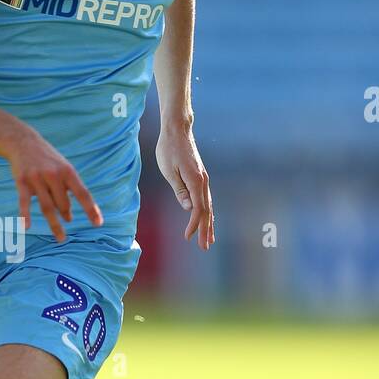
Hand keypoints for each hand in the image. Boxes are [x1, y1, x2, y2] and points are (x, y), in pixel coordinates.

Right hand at [6, 127, 102, 242]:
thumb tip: (69, 216)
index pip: (83, 194)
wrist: (23, 142)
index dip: (91, 210)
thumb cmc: (47, 159)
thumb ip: (67, 190)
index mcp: (68, 171)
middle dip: (66, 214)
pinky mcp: (22, 181)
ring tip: (61, 238)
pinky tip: (26, 227)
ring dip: (55, 224)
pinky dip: (25, 215)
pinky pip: (24, 202)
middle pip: (63, 203)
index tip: (98, 224)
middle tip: (68, 219)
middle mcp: (54, 174)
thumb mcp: (63, 168)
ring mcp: (37, 178)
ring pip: (48, 207)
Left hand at [156, 124, 213, 249]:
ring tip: (209, 240)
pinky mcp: (200, 177)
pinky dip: (207, 212)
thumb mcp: (169, 171)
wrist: (178, 130)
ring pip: (208, 206)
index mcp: (195, 180)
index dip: (194, 224)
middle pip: (207, 210)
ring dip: (209, 223)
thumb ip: (179, 190)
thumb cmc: (169, 149)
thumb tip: (188, 208)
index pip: (197, 208)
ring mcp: (203, 179)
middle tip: (205, 247)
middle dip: (206, 230)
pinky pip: (205, 199)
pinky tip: (207, 220)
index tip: (187, 237)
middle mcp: (203, 181)